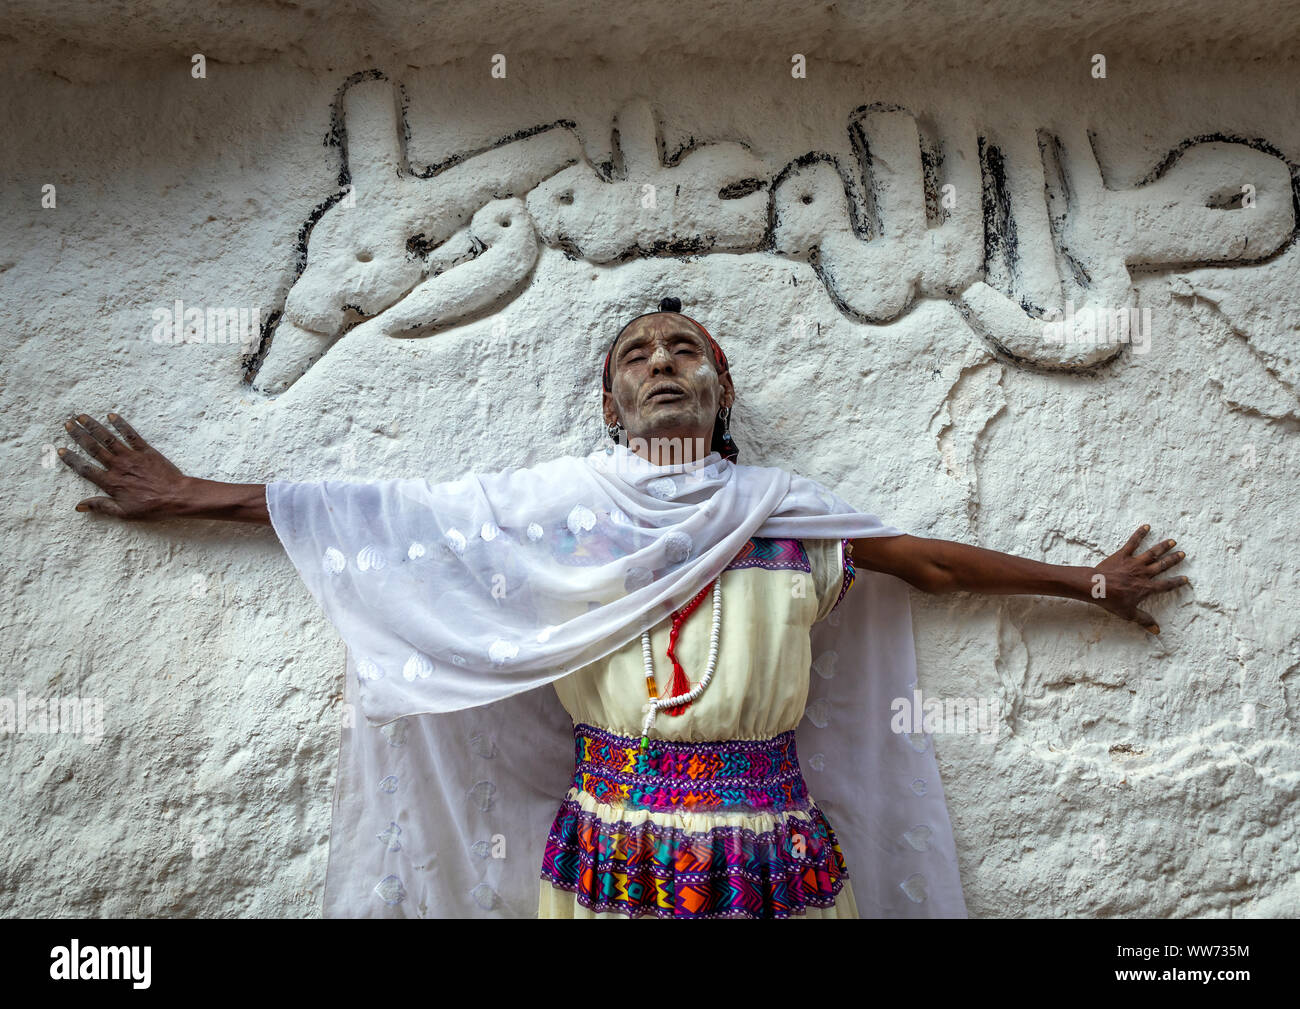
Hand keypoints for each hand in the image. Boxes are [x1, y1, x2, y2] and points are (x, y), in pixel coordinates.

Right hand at [59, 412, 191, 519]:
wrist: (176, 496)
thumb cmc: (151, 507)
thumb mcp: (124, 513)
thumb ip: (101, 507)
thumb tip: (79, 506)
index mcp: (110, 482)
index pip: (85, 469)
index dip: (71, 459)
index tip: (60, 450)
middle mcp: (117, 466)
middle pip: (93, 448)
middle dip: (79, 435)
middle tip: (67, 424)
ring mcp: (131, 456)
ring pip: (108, 438)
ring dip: (93, 426)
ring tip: (81, 416)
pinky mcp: (145, 450)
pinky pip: (131, 434)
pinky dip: (121, 424)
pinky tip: (112, 415)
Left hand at [1090, 524, 1189, 633]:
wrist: (1096, 587)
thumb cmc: (1111, 601)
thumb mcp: (1129, 614)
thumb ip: (1144, 620)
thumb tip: (1157, 631)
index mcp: (1146, 588)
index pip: (1166, 585)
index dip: (1177, 582)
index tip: (1186, 579)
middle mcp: (1144, 574)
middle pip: (1162, 566)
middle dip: (1173, 560)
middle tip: (1183, 554)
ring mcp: (1134, 563)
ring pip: (1152, 553)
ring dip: (1163, 547)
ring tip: (1173, 541)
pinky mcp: (1123, 555)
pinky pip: (1133, 542)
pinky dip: (1140, 534)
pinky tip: (1146, 526)